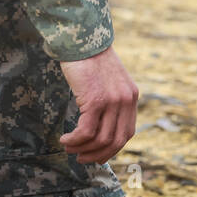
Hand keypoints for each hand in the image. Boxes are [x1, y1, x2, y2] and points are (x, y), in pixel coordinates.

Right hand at [59, 46, 138, 163]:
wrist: (82, 39)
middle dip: (97, 155)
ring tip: (69, 147)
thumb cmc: (90, 59)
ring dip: (82, 148)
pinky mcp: (95, 100)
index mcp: (131, 96)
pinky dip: (74, 140)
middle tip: (81, 158)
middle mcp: (126, 100)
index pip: (127, 133)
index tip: (96, 153)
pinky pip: (86, 131)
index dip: (111, 148)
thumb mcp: (109, 81)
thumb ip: (111, 100)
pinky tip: (65, 139)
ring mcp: (112, 101)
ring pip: (100, 139)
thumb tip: (100, 126)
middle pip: (116, 141)